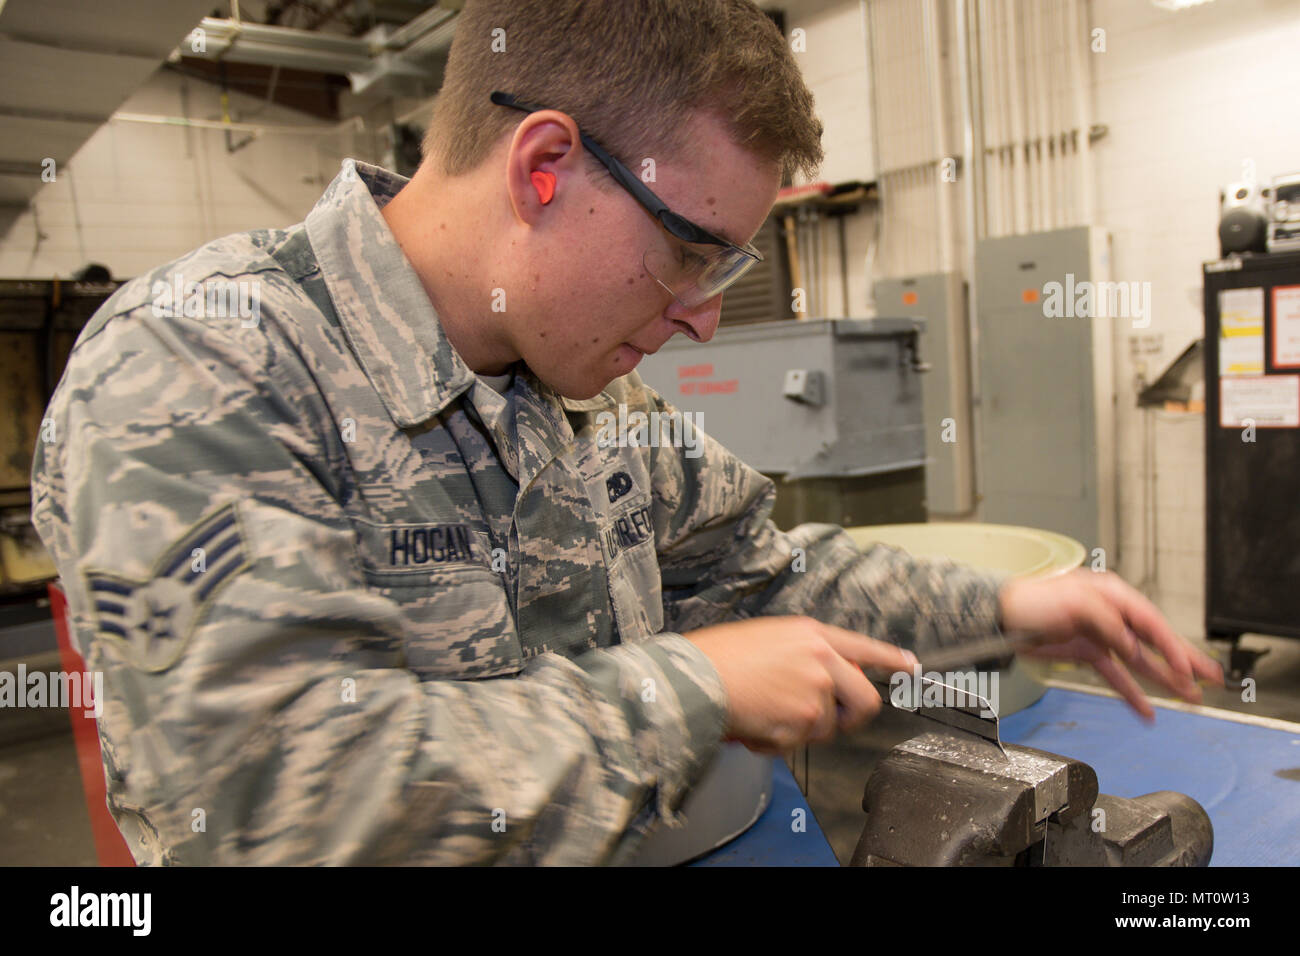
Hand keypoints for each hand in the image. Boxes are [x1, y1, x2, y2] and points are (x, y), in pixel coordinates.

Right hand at [684, 616, 915, 754]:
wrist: (694, 678)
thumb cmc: (718, 657)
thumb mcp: (767, 637)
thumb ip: (803, 653)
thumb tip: (820, 677)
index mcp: (812, 634)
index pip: (864, 647)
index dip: (891, 659)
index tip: (911, 666)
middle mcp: (822, 660)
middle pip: (865, 701)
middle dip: (850, 718)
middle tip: (827, 721)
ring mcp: (815, 693)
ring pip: (826, 728)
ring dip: (797, 730)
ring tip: (763, 714)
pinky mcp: (802, 723)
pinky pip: (798, 745)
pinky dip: (775, 743)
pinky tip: (753, 724)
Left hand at [998, 569, 1224, 720]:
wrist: (1001, 616)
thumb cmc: (1032, 600)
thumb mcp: (1073, 603)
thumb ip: (1107, 623)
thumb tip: (1132, 645)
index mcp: (1112, 595)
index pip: (1152, 624)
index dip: (1172, 648)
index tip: (1187, 671)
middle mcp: (1111, 615)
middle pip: (1155, 642)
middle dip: (1184, 662)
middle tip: (1212, 679)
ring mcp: (1100, 637)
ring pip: (1140, 663)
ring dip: (1164, 681)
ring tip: (1191, 698)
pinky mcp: (1086, 654)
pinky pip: (1115, 676)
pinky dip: (1131, 693)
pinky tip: (1148, 711)